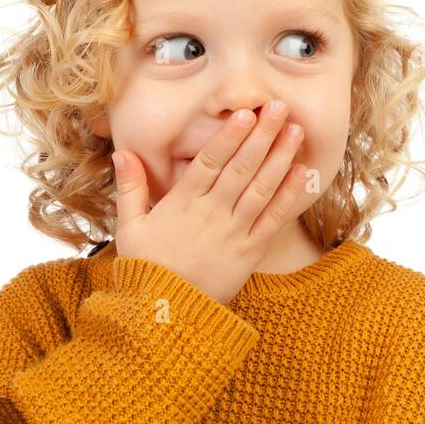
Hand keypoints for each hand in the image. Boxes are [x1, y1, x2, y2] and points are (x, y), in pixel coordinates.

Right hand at [110, 100, 307, 304]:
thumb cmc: (147, 268)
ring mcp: (233, 231)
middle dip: (262, 135)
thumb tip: (122, 153)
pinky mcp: (250, 251)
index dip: (229, 136)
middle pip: (241, 167)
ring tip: (296, 132)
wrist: (166, 315)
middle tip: (280, 108)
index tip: (246, 113)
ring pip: (261, 188)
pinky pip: (273, 219)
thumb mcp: (129, 227)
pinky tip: (302, 173)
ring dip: (281, 158)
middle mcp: (211, 213)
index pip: (209, 162)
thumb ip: (131, 188)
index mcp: (182, 204)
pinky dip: (288, 195)